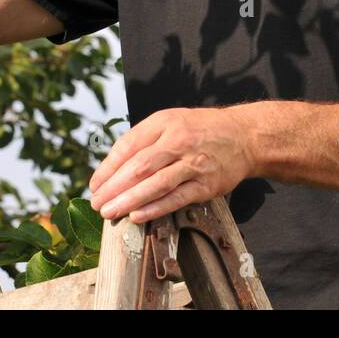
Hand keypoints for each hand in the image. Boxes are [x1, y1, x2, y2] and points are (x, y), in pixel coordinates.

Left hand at [88, 106, 254, 223]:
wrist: (243, 136)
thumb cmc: (200, 130)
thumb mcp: (170, 121)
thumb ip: (144, 140)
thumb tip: (113, 167)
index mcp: (164, 123)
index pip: (128, 146)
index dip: (108, 167)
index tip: (95, 184)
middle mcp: (178, 141)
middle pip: (138, 167)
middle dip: (113, 187)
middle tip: (97, 203)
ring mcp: (193, 164)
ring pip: (155, 184)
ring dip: (129, 200)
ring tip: (110, 212)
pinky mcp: (206, 184)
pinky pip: (176, 198)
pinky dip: (155, 208)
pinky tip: (137, 216)